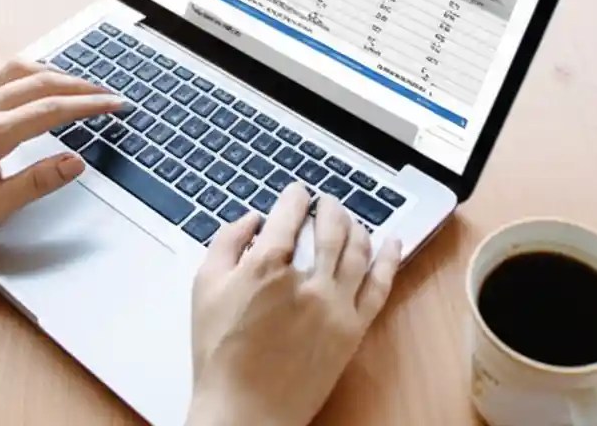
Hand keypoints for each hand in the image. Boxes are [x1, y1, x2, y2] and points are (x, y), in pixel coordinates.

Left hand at [0, 58, 123, 245]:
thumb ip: (37, 181)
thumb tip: (75, 162)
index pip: (53, 109)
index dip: (89, 105)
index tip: (115, 104)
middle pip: (41, 81)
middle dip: (80, 85)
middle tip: (107, 94)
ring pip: (19, 67)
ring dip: (54, 71)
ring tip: (78, 84)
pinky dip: (26, 68)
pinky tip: (36, 76)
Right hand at [187, 186, 401, 425]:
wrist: (245, 409)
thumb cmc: (219, 353)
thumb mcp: (204, 288)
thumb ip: (226, 243)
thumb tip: (252, 220)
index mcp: (267, 266)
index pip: (289, 215)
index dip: (294, 197)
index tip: (297, 193)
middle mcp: (307, 280)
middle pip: (329, 227)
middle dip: (329, 207)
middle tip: (326, 201)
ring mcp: (335, 305)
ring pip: (358, 250)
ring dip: (356, 225)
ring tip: (350, 218)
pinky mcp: (352, 329)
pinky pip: (380, 286)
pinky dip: (388, 259)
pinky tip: (391, 243)